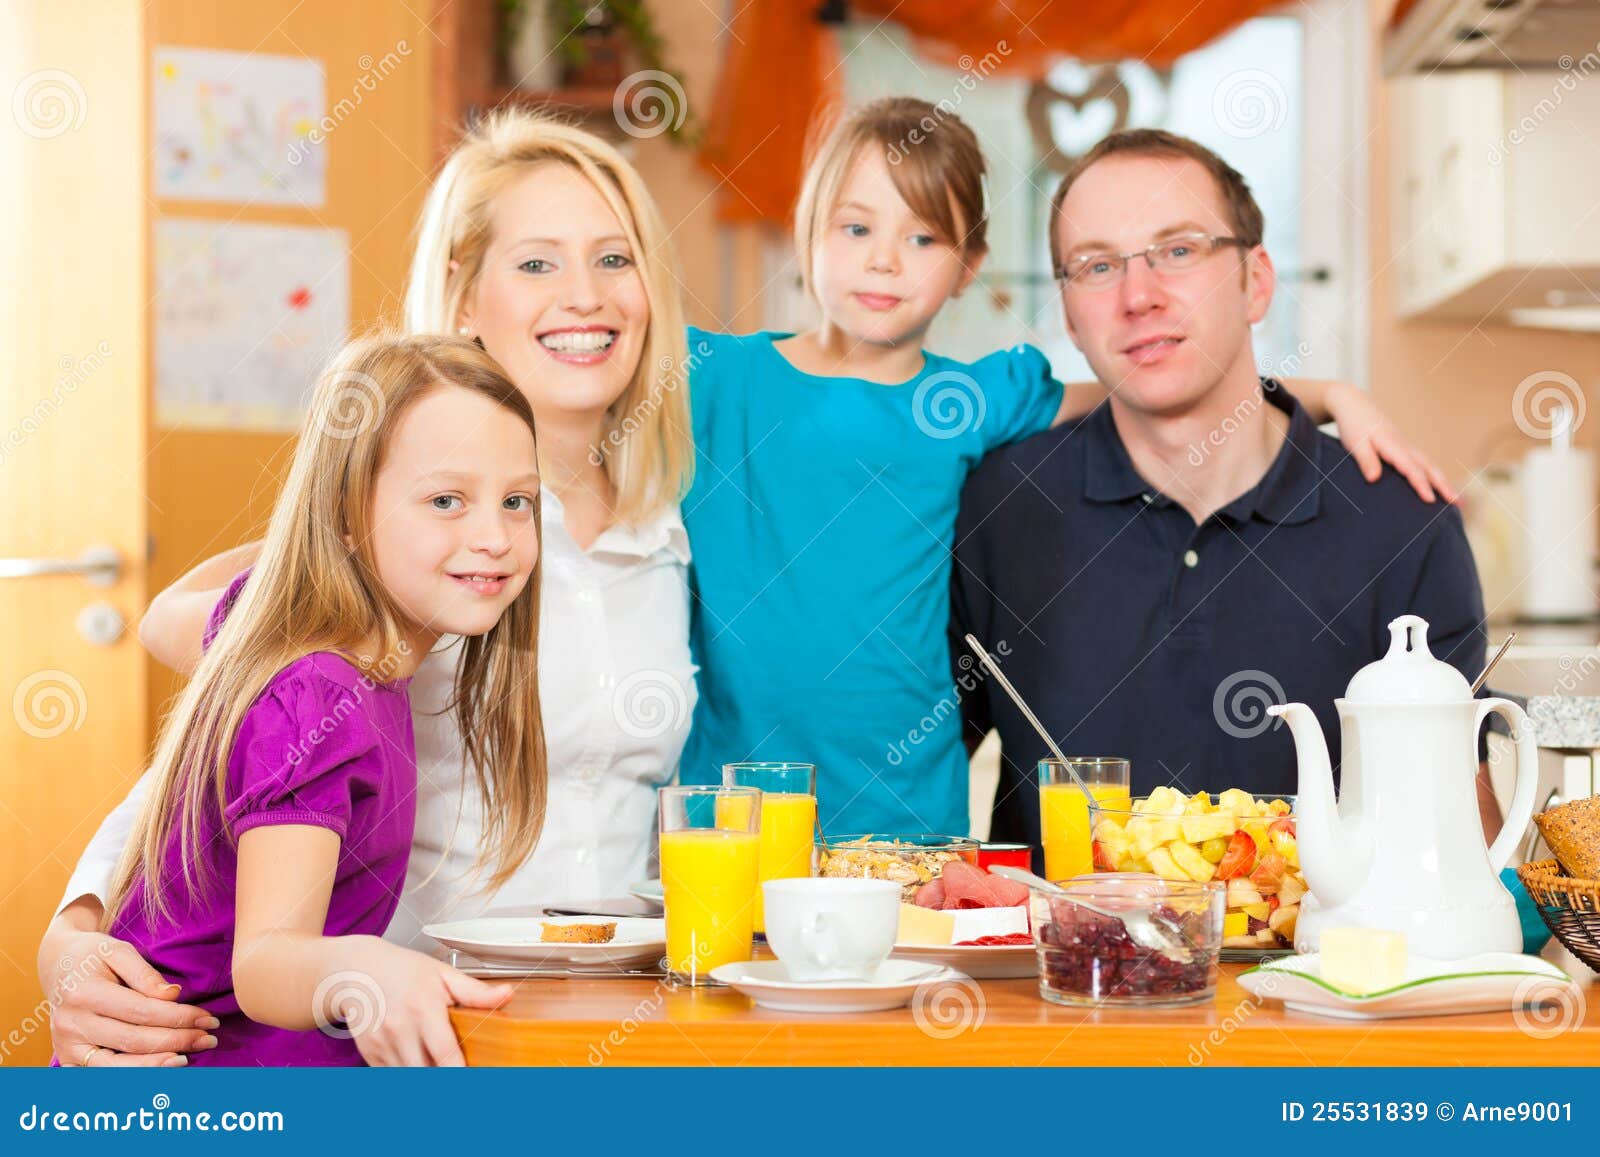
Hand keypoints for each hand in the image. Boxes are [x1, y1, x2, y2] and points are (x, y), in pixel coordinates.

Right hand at [39, 923, 218, 1066]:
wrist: (58, 965)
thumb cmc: (94, 955)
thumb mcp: (118, 951)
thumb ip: (145, 974)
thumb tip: (173, 995)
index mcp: (84, 994)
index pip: (141, 1012)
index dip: (178, 1018)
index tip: (208, 1019)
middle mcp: (71, 1024)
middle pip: (133, 1041)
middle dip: (176, 1041)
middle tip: (208, 1038)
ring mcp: (66, 1046)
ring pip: (116, 1066)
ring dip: (156, 1065)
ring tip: (188, 1059)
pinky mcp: (67, 1059)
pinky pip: (103, 1074)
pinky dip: (132, 1075)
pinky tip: (159, 1069)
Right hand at [329, 937, 510, 1066]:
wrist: (358, 970)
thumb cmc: (404, 970)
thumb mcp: (443, 974)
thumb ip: (475, 991)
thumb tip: (507, 995)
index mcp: (423, 1008)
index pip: (445, 1053)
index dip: (460, 1074)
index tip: (478, 1082)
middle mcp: (400, 1029)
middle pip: (426, 1074)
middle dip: (445, 1081)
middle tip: (460, 1074)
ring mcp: (382, 1044)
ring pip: (409, 1079)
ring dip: (426, 1078)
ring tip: (440, 1068)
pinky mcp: (370, 1054)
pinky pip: (392, 1077)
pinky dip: (408, 1076)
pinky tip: (419, 1065)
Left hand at [1324, 383, 1457, 503]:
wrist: (1355, 405)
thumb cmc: (1353, 425)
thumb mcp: (1355, 444)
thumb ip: (1366, 461)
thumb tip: (1374, 478)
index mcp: (1393, 446)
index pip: (1411, 469)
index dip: (1421, 485)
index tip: (1431, 500)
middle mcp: (1405, 446)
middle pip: (1429, 467)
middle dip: (1443, 485)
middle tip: (1456, 503)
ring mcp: (1406, 446)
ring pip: (1429, 465)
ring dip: (1443, 481)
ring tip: (1455, 499)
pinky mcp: (1404, 447)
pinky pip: (1423, 462)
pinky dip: (1434, 474)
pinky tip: (1437, 484)